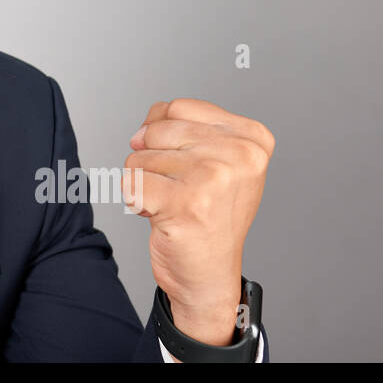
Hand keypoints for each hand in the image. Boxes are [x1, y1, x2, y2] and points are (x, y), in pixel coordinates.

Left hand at [123, 98, 272, 346]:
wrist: (208, 274)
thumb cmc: (209, 214)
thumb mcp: (211, 158)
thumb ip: (179, 125)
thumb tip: (141, 131)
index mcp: (252, 138)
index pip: (177, 107)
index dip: (165, 135)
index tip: (187, 165)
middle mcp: (240, 155)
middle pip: (156, 130)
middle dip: (155, 161)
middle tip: (181, 190)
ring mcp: (213, 179)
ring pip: (140, 156)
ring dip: (147, 183)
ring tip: (175, 204)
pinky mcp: (185, 204)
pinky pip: (130, 181)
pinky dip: (135, 201)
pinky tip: (163, 217)